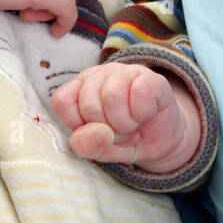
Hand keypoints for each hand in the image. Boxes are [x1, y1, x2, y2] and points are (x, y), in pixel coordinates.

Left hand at [49, 63, 200, 172]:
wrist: (160, 142)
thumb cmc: (123, 140)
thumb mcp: (100, 150)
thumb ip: (88, 145)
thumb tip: (98, 133)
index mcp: (78, 89)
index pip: (62, 101)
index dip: (77, 124)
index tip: (94, 131)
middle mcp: (98, 75)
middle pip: (88, 104)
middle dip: (105, 129)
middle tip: (117, 131)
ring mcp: (125, 72)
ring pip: (112, 95)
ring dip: (124, 123)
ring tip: (131, 125)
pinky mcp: (151, 77)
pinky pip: (140, 92)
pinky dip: (143, 113)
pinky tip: (145, 114)